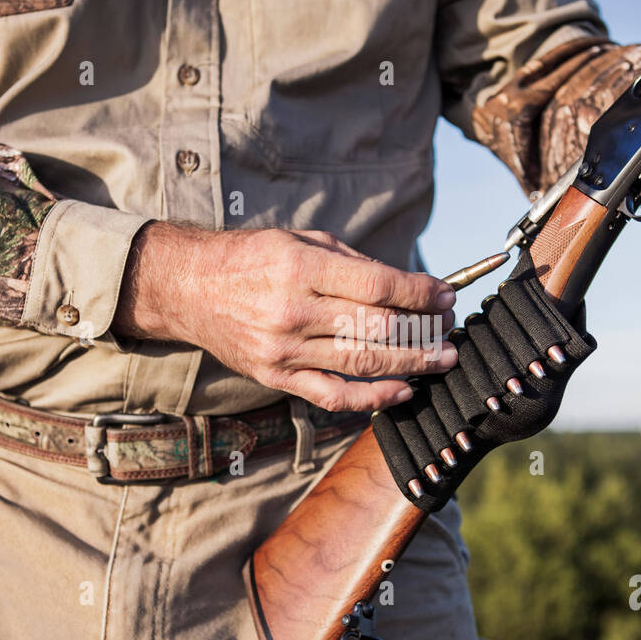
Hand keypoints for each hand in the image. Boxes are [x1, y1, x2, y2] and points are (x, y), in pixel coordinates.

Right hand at [114, 223, 457, 411]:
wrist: (189, 288)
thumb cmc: (252, 259)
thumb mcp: (302, 242)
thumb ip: (354, 263)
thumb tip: (410, 285)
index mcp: (301, 268)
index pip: (378, 286)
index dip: (421, 293)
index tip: (447, 296)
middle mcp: (293, 311)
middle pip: (377, 329)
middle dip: (424, 331)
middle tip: (451, 332)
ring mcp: (284, 350)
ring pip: (362, 364)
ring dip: (412, 365)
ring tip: (441, 361)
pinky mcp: (276, 377)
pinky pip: (333, 395)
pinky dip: (372, 397)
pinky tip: (402, 391)